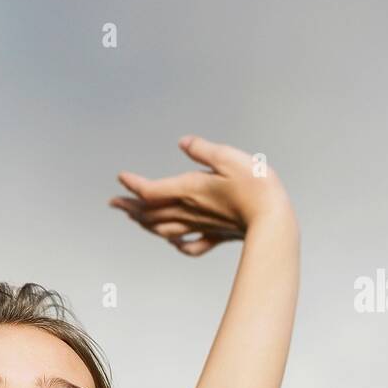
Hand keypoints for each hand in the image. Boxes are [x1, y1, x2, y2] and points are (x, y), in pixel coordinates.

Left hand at [109, 135, 292, 255]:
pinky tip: (174, 243)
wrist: (273, 219)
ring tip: (134, 219)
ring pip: (164, 229)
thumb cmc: (254, 185)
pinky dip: (177, 244)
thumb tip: (184, 142)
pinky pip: (191, 245)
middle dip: (130, 207)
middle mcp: (189, 211)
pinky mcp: (215, 236)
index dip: (133, 184)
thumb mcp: (228, 157)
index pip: (150, 190)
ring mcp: (201, 226)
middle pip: (150, 213)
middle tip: (113, 204)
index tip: (120, 177)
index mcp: (188, 189)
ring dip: (145, 224)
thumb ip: (203, 150)